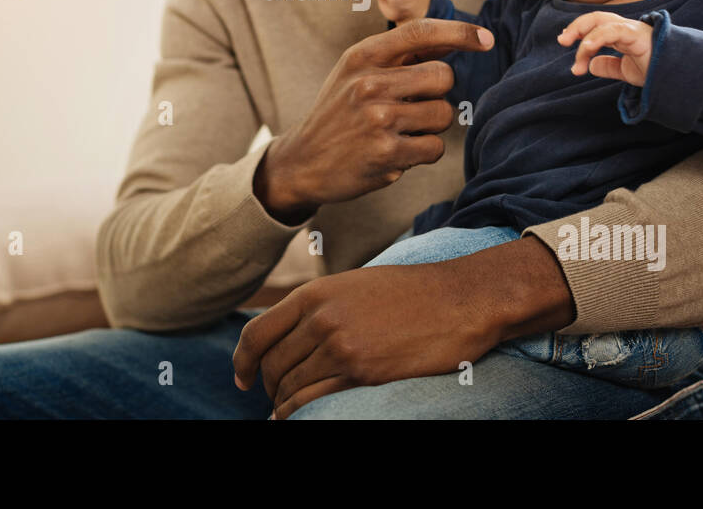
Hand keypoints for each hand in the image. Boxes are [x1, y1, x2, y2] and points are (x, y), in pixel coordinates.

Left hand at [232, 263, 496, 418]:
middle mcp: (321, 318)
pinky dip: (300, 414)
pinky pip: (315, 399)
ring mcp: (340, 346)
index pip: (257, 332)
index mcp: (316, 293)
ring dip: (283, 404)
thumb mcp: (355, 285)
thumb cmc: (413, 291)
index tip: (243, 377)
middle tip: (272, 397)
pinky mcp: (362, 371)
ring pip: (290, 386)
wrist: (460, 299)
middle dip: (267, 386)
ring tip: (285, 412)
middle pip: (272, 364)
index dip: (242, 361)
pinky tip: (299, 418)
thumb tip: (294, 331)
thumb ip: (322, 305)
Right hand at [253, 19, 493, 219]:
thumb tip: (455, 41)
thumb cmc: (340, 112)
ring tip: (400, 131)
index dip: (459, 33)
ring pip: (443, 114)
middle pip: (443, 76)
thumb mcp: (357, 72)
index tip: (486, 39)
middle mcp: (369, 83)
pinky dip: (423, 152)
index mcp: (363, 56)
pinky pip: (435, 147)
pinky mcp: (387, 154)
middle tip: (412, 105)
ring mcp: (378, 119)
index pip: (420, 31)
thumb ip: (402, 56)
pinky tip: (396, 152)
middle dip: (437, 92)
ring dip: (431, 126)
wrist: (303, 161)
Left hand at [557, 12, 652, 86]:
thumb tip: (591, 65)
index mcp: (622, 34)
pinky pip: (613, 30)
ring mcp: (632, 30)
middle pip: (596, 17)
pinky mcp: (638, 35)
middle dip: (576, 27)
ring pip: (601, 23)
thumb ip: (610, 67)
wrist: (679, 76)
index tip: (565, 42)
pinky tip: (587, 50)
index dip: (579, 30)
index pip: (596, 25)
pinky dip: (597, 38)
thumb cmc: (658, 71)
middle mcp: (626, 28)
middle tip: (562, 41)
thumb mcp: (628, 72)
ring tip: (577, 65)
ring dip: (584, 40)